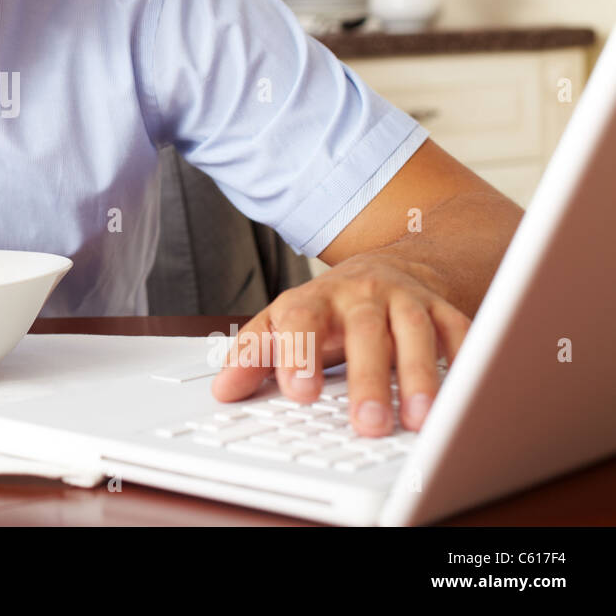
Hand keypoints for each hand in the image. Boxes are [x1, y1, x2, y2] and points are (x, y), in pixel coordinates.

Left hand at [209, 250, 471, 436]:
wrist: (384, 266)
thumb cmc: (326, 309)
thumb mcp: (281, 325)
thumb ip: (253, 356)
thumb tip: (223, 390)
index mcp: (313, 299)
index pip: (300, 320)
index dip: (298, 353)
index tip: (299, 392)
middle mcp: (361, 294)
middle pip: (363, 330)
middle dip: (367, 378)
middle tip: (367, 423)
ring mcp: (405, 300)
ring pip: (414, 332)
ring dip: (419, 376)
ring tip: (419, 420)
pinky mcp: (443, 309)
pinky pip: (459, 331)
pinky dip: (466, 358)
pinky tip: (466, 391)